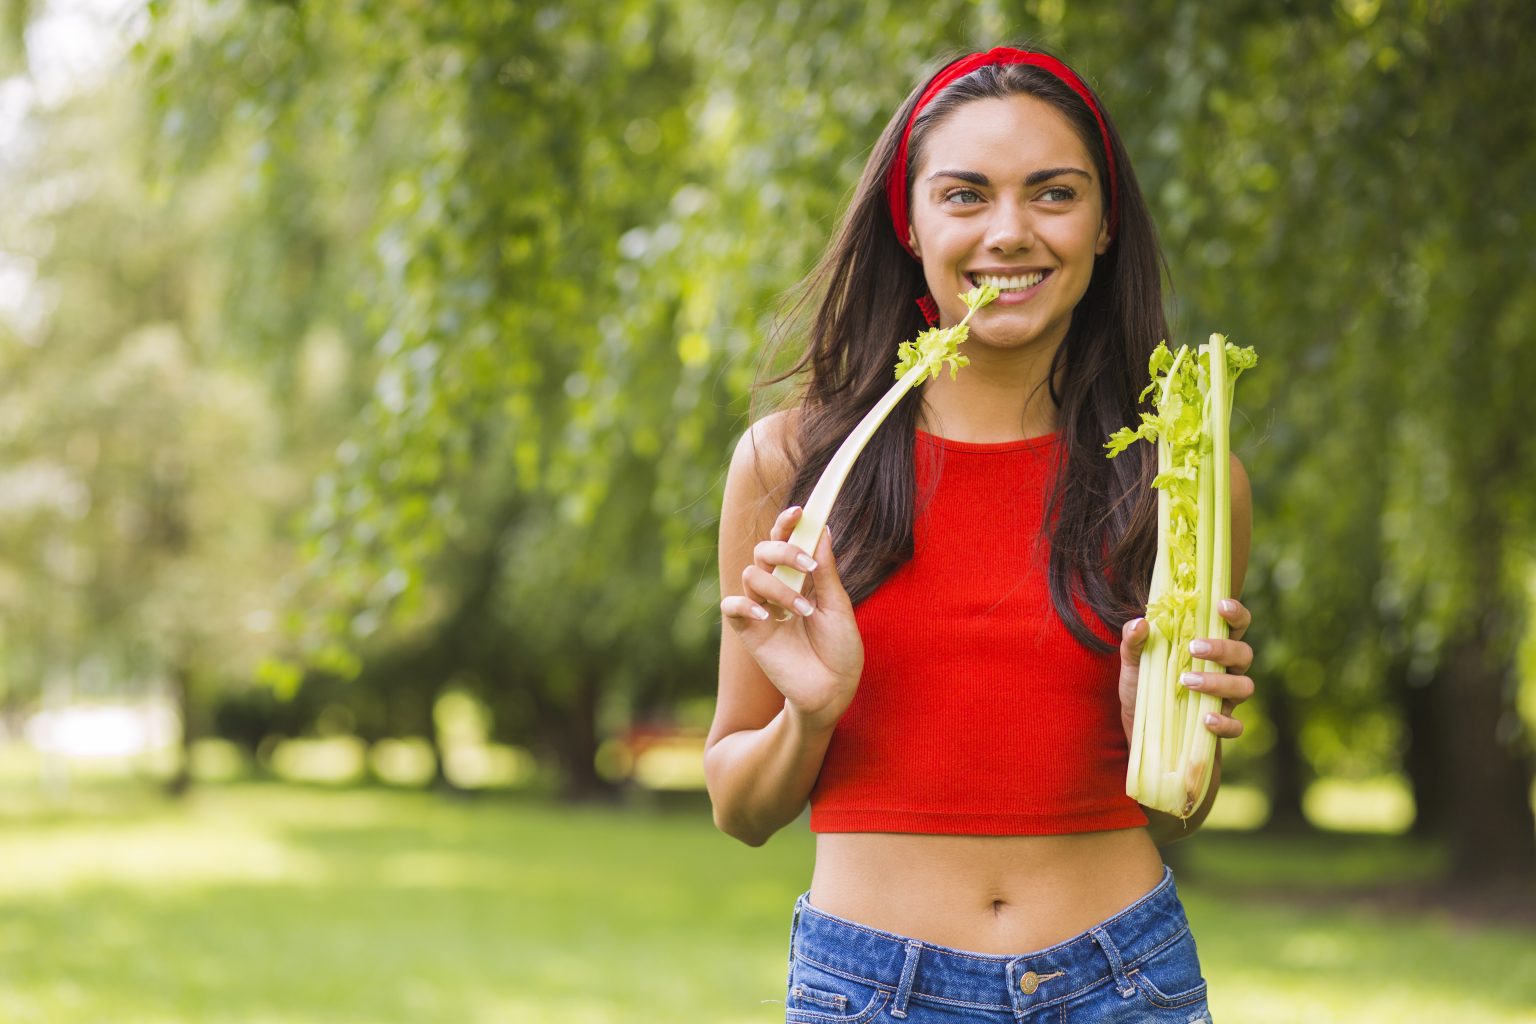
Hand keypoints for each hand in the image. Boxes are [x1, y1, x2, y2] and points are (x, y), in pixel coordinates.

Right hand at [719, 505, 863, 731]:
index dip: (787, 522)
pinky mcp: (750, 632)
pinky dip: (746, 605)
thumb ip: (826, 570)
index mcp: (801, 578)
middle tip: (807, 567)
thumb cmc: (840, 648)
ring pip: (751, 575)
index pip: (786, 540)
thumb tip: (821, 529)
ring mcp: (762, 609)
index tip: (799, 511)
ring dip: (779, 587)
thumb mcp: (838, 605)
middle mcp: (779, 588)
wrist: (833, 690)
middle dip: (783, 550)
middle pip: (764, 550)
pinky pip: (732, 607)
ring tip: (803, 611)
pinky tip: (768, 616)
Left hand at [1119, 599, 1254, 743]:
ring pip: (1245, 687)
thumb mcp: (1133, 663)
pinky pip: (1237, 726)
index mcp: (1209, 650)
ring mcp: (1225, 700)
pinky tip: (1205, 719)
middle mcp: (1224, 672)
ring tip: (1186, 682)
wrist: (1139, 731)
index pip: (1235, 626)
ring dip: (1219, 682)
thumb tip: (1141, 623)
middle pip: (1244, 654)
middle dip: (1223, 649)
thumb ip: (1133, 641)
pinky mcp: (1220, 729)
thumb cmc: (1142, 689)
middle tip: (1194, 649)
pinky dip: (1225, 722)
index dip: (1235, 613)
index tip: (1221, 605)